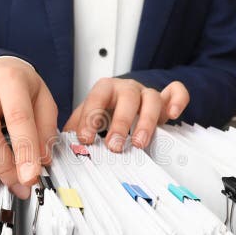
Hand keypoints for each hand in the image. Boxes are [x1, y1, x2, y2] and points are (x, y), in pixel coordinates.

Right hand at [0, 57, 57, 198]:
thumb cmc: (20, 88)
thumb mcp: (43, 100)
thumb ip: (46, 130)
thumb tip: (41, 161)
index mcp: (9, 79)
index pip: (17, 117)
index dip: (25, 151)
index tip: (30, 177)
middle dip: (3, 165)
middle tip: (19, 181)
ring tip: (6, 168)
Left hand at [64, 78, 189, 150]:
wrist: (123, 99)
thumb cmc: (105, 109)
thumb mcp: (87, 116)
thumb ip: (76, 127)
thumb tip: (58, 145)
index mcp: (104, 89)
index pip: (96, 99)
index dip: (91, 118)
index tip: (86, 139)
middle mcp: (126, 88)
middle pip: (126, 98)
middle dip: (120, 123)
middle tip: (114, 146)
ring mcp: (147, 92)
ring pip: (152, 99)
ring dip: (145, 122)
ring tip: (139, 143)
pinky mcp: (165, 99)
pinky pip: (177, 92)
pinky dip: (177, 100)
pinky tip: (172, 115)